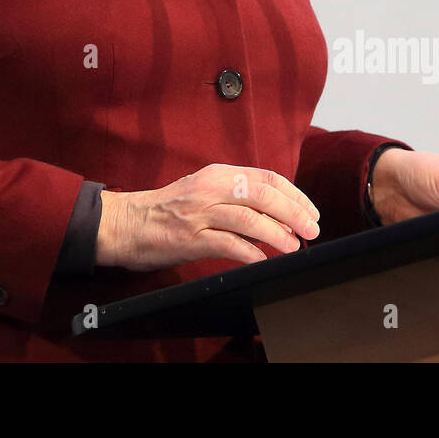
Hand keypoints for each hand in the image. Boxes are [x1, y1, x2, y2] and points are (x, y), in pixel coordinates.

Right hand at [96, 164, 319, 271]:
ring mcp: (199, 213)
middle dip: (293, 213)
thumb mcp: (204, 193)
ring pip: (249, 219)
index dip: (294, 194)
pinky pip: (227, 245)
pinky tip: (263, 262)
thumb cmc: (168, 209)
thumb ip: (237, 198)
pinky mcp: (189, 239)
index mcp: (217, 175)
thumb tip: (279, 216)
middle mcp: (210, 189)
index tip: (311, 212)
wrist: (127, 222)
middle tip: (311, 230)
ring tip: (293, 247)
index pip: (266, 177)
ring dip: (277, 235)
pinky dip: (250, 254)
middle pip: (262, 194)